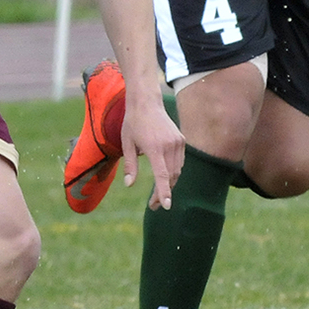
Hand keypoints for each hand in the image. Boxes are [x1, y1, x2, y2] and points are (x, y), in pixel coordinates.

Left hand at [120, 90, 183, 209]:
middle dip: (163, 193)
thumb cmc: (133, 124)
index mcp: (154, 148)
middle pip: (170, 177)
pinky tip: (165, 178)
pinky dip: (173, 172)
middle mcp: (169, 146)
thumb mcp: (127, 144)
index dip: (164, 192)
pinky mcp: (181, 140)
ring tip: (158, 196)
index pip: (162, 175)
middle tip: (154, 205)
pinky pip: (179, 162)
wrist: (147, 103)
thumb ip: (130, 166)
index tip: (166, 205)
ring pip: (177, 171)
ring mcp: (178, 143)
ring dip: (169, 184)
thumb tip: (129, 185)